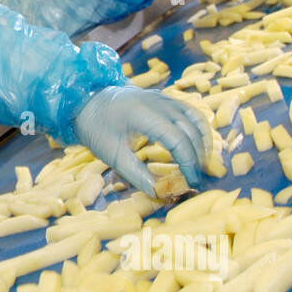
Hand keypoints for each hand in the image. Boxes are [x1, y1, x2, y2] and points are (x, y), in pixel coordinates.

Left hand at [74, 86, 210, 196]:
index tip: (191, 182)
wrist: (87, 100)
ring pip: (196, 119)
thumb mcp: (112, 155)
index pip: (178, 139)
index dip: (188, 162)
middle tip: (197, 180)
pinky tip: (197, 149)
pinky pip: (191, 113)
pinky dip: (199, 131)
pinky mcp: (166, 99)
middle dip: (198, 157)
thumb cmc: (96, 128)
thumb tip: (160, 194)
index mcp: (142, 114)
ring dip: (203, 143)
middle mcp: (158, 102)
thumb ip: (137, 175)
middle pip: (191, 130)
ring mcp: (164, 97)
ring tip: (200, 167)